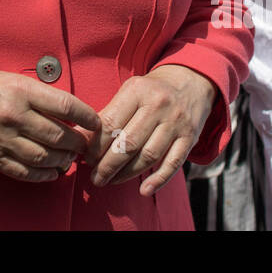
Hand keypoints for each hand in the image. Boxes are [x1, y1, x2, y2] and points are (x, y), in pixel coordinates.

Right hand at [0, 63, 101, 182]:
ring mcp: (0, 139)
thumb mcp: (6, 76)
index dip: (86, 116)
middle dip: (79, 143)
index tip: (96, 123)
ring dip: (64, 161)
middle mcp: (11, 115)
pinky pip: (25, 172)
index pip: (65, 105)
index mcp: (17, 90)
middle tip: (86, 144)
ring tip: (71, 158)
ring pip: (45, 157)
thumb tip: (66, 109)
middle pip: (59, 135)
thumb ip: (35, 92)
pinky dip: (44, 175)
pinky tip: (52, 171)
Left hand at [86, 64, 216, 195]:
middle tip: (95, 177)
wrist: (190, 81)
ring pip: (148, 156)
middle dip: (108, 165)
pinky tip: (144, 191)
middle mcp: (158, 105)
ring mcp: (176, 122)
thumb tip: (81, 139)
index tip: (85, 157)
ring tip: (111, 181)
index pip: (111, 123)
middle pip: (129, 143)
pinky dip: (158, 180)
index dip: (95, 145)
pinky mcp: (190, 138)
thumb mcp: (129, 91)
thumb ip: (108, 114)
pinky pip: (174, 163)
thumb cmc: (151, 91)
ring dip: (127, 174)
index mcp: (137, 91)